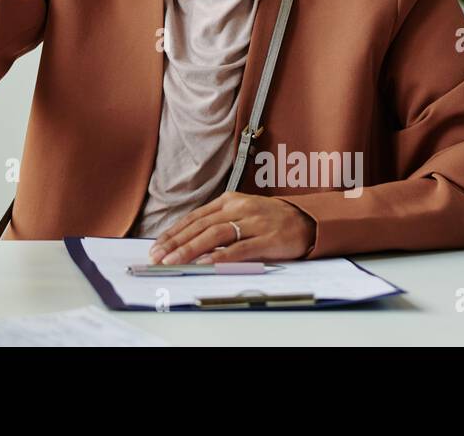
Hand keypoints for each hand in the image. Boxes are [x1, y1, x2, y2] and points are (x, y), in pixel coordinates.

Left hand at [146, 193, 316, 264]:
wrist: (306, 220)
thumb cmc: (268, 219)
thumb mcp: (240, 214)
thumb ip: (217, 225)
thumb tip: (187, 244)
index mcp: (228, 201)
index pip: (194, 218)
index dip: (173, 233)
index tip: (156, 247)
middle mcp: (238, 208)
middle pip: (200, 226)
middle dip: (176, 243)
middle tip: (158, 258)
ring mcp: (254, 222)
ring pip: (215, 235)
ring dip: (191, 249)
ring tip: (173, 261)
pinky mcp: (268, 238)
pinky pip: (241, 248)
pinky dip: (222, 256)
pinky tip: (207, 263)